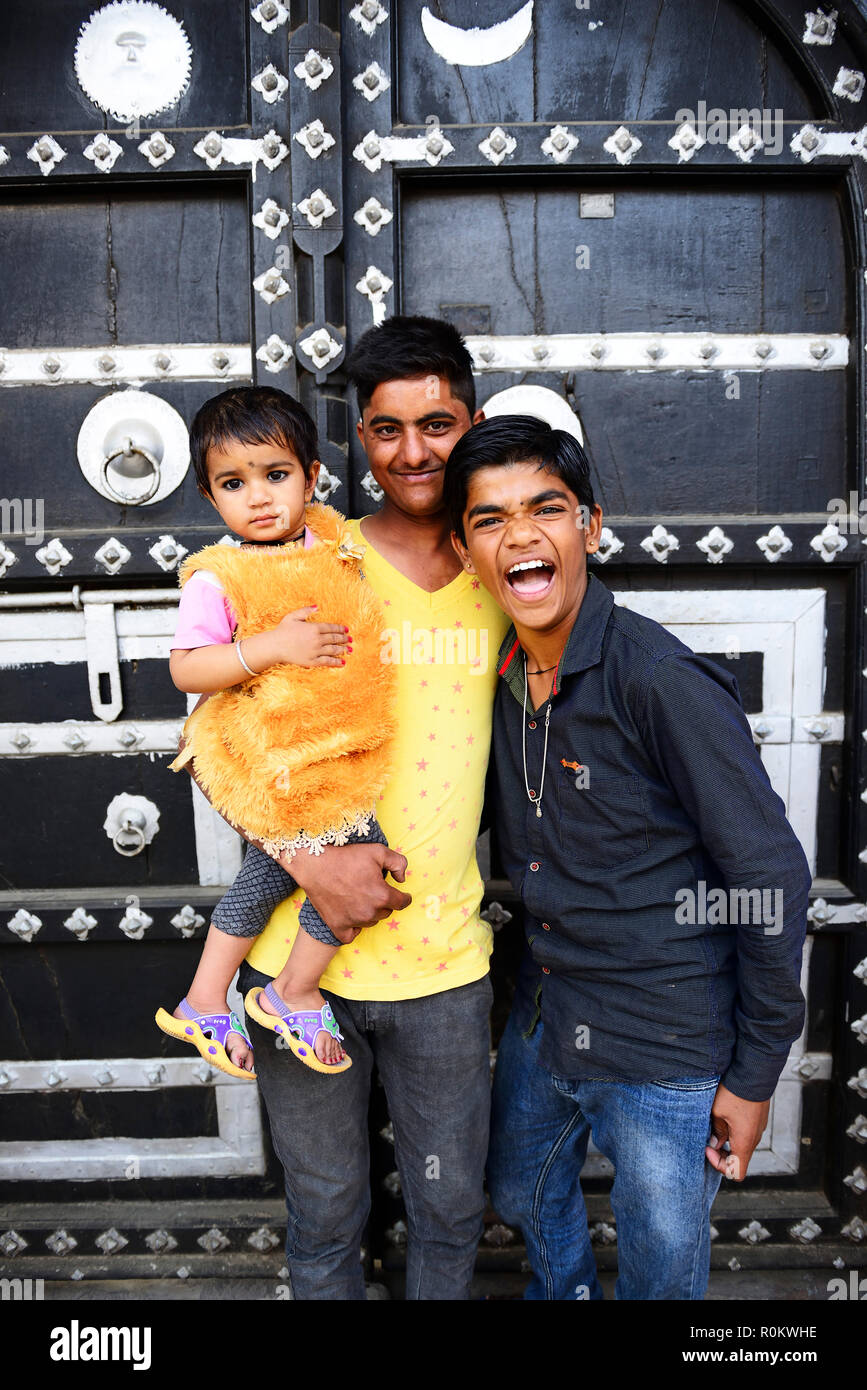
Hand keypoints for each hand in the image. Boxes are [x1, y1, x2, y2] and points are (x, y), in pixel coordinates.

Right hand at [269, 607, 350, 667]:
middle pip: (335, 639)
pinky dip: (336, 662)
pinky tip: (343, 662)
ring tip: (350, 650)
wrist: (274, 646)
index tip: (346, 630)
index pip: (332, 628)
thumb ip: (306, 610)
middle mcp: (317, 639)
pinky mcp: (312, 661)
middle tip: (350, 639)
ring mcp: (315, 651)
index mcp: (314, 628)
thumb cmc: (282, 630)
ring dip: (343, 650)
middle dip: (344, 639)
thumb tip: (317, 606)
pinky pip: (327, 661)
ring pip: (333, 650)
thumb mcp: (293, 616)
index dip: (340, 629)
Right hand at [281, 842, 410, 942]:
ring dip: (369, 912)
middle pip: (386, 912)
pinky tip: (353, 917)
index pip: (402, 903)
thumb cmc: (347, 856)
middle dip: (384, 901)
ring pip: (371, 921)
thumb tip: (402, 880)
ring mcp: (353, 921)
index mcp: (382, 895)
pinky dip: (354, 928)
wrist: (315, 864)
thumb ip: (399, 863)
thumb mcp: (379, 851)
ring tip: (359, 896)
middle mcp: (369, 912)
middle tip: (372, 888)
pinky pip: (351, 935)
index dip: (404, 897)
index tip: (402, 895)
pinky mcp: (337, 926)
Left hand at [705, 1083, 769, 1181]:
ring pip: (742, 1146)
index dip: (719, 1166)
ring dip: (728, 1142)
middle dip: (722, 1154)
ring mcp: (758, 1129)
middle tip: (709, 1139)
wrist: (754, 1072)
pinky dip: (735, 1132)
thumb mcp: (717, 1112)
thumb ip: (716, 1131)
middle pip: (739, 1160)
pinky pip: (746, 1133)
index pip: (736, 1172)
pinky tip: (725, 1117)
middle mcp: (754, 1139)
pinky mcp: (758, 1120)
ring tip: (716, 1125)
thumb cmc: (736, 1092)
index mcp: (744, 1141)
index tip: (708, 1148)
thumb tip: (715, 1143)